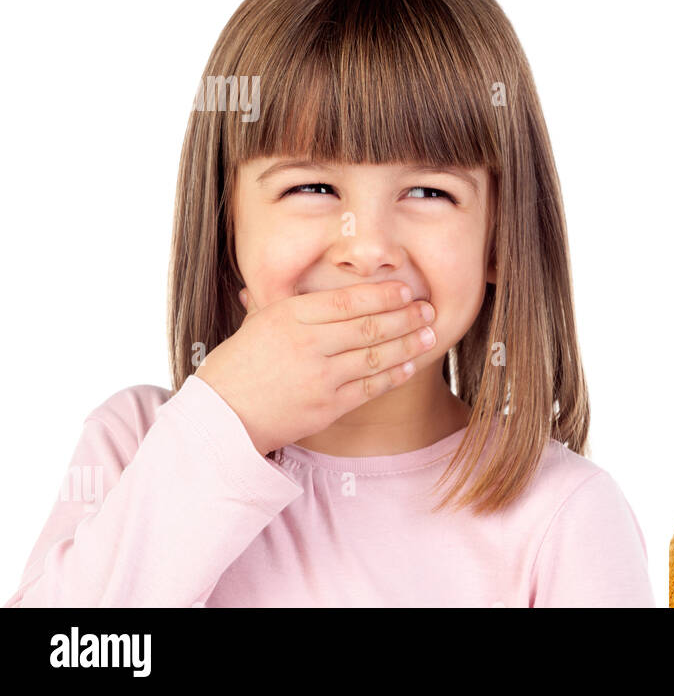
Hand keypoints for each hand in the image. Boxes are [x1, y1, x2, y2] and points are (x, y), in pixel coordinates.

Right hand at [195, 282, 440, 454]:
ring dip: (408, 344)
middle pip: (368, 326)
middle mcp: (307, 344)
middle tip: (429, 310)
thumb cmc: (238, 366)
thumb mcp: (257, 323)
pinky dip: (394, 375)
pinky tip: (410, 365)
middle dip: (405, 317)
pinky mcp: (327, 407)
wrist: (221, 418)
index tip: (405, 291)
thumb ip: (288, 303)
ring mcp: (320, 377)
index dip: (381, 295)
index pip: (346, 301)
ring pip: (375, 356)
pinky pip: (370, 387)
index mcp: (289, 317)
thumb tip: (307, 278)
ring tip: (430, 335)